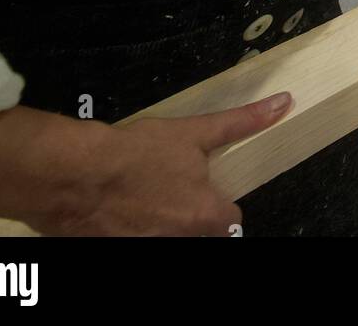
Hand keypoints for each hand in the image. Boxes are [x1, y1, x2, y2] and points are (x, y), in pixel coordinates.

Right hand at [34, 92, 292, 235]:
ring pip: (169, 238)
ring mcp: (149, 250)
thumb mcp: (194, 132)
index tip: (199, 186)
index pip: (231, 219)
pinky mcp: (117, 252)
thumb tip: (283, 104)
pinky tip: (119, 212)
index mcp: (208, 216)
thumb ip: (242, 123)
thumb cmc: (138, 152)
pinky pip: (138, 240)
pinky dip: (133, 230)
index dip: (216, 200)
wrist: (73, 175)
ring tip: (141, 198)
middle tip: (166, 190)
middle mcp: (184, 242)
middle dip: (188, 216)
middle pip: (200, 233)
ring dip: (160, 224)